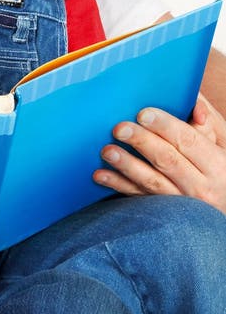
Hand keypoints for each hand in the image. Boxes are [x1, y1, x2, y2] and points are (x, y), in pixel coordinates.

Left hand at [93, 94, 225, 212]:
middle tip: (119, 128)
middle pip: (168, 160)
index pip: (188, 141)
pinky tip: (101, 175)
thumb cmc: (220, 168)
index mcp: (217, 164)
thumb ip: (208, 121)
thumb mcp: (224, 144)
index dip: (165, 126)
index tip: (143, 113)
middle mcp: (201, 186)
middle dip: (142, 142)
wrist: (225, 205)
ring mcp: (182, 203)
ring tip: (107, 151)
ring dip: (127, 166)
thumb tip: (192, 100)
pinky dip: (119, 187)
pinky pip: (140, 199)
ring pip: (152, 183)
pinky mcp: (166, 213)